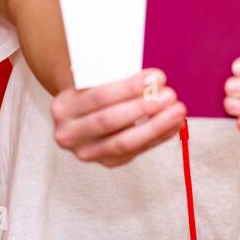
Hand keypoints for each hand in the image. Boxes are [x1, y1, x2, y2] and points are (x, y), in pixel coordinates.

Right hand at [51, 68, 187, 167]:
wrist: (80, 112)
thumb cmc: (92, 89)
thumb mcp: (92, 78)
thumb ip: (111, 76)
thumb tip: (150, 79)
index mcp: (62, 107)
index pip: (99, 96)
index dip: (130, 87)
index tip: (156, 76)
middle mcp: (69, 134)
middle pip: (110, 121)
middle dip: (143, 108)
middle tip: (169, 95)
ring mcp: (87, 152)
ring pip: (124, 142)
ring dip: (155, 126)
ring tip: (177, 111)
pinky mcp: (106, 162)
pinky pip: (136, 151)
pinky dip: (157, 137)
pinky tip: (173, 124)